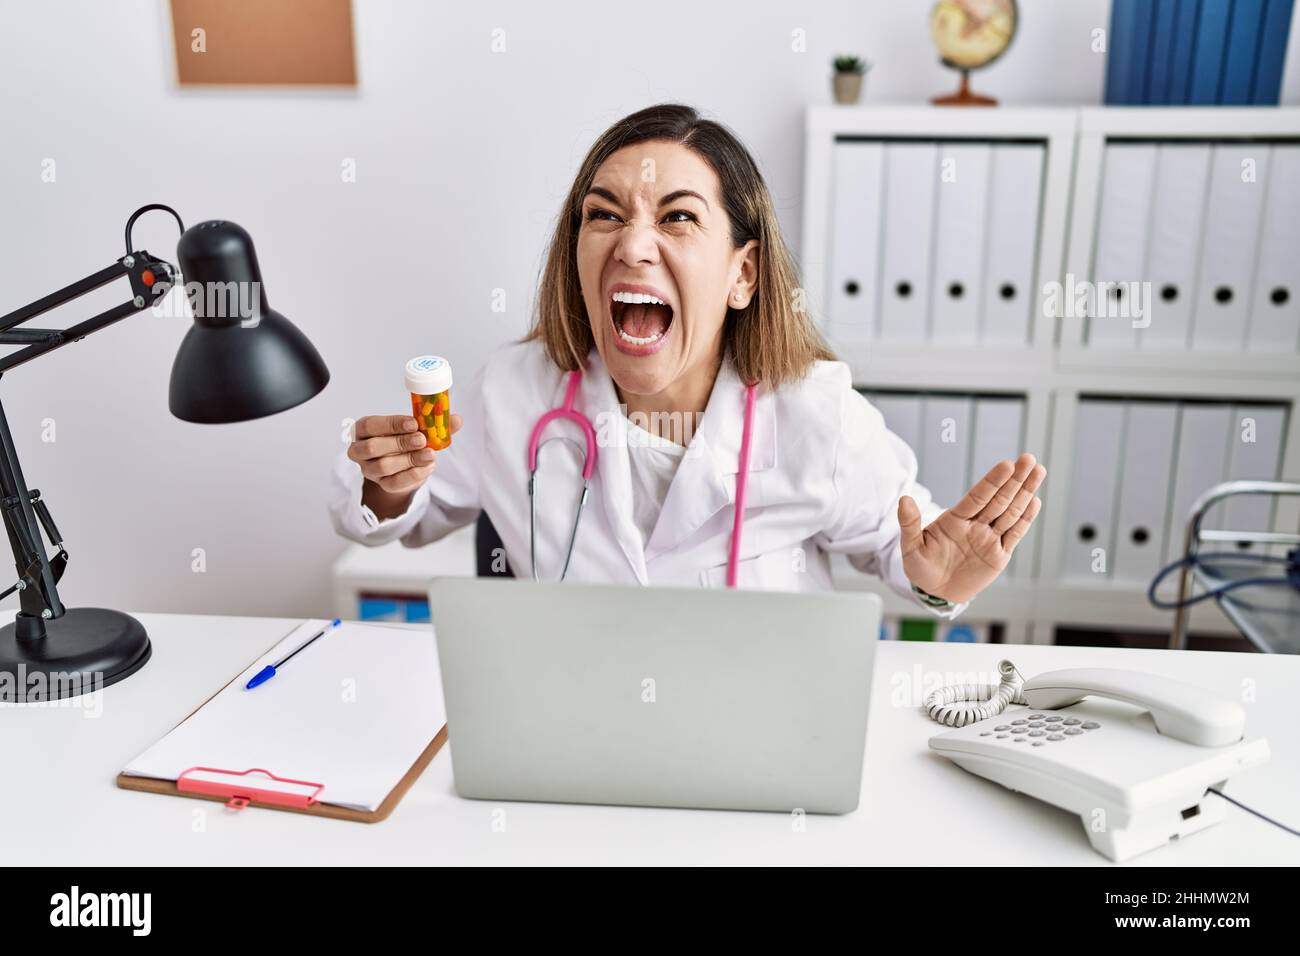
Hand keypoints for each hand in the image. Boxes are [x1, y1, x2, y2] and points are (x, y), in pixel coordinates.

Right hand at [349, 413, 461, 517]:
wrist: (404, 465)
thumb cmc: (405, 440)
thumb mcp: (416, 429)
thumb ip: (433, 423)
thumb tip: (456, 419)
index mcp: (363, 430)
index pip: (371, 425)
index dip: (392, 424)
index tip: (414, 423)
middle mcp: (359, 450)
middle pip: (373, 447)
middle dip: (400, 442)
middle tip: (422, 440)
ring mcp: (368, 469)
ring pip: (383, 466)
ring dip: (409, 459)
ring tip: (429, 454)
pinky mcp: (381, 484)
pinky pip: (395, 482)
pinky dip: (414, 474)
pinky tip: (428, 466)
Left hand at [898, 452, 1045, 603]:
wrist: (936, 591)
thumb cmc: (922, 567)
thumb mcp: (911, 547)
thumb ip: (910, 524)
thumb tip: (904, 499)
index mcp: (955, 519)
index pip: (977, 496)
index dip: (992, 481)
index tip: (1006, 464)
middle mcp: (975, 524)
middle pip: (999, 499)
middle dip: (1015, 480)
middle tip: (1029, 459)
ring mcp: (989, 538)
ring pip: (1010, 513)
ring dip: (1025, 493)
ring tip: (1038, 471)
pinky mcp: (999, 555)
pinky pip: (1014, 535)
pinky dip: (1025, 519)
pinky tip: (1034, 501)